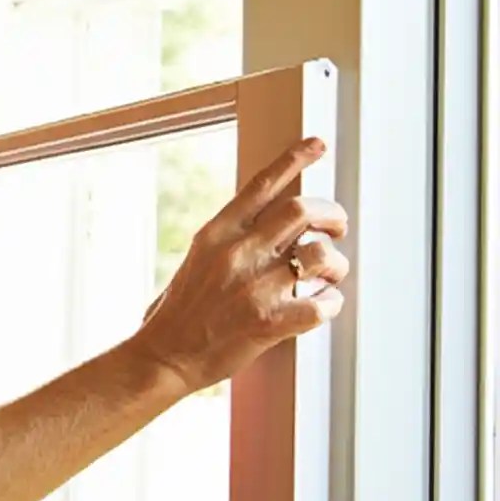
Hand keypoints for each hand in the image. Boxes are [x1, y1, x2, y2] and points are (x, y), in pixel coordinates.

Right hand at [131, 137, 349, 391]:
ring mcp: (255, 287)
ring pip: (323, 256)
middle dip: (332, 214)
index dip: (295, 158)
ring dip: (337, 265)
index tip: (318, 144)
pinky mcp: (269, 322)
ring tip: (329, 277)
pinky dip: (331, 305)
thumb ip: (230, 240)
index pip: (262, 185)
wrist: (162, 357)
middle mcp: (237, 253)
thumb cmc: (178, 314)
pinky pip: (324, 305)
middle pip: (303, 209)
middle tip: (336, 228)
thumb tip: (267, 226)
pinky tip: (321, 307)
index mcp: (217, 234)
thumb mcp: (196, 261)